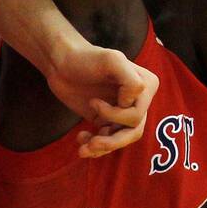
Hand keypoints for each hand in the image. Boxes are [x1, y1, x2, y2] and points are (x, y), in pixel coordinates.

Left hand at [45, 40, 157, 158]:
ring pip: (121, 140)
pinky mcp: (106, 120)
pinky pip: (108, 140)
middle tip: (92, 143)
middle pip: (133, 132)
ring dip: (102, 147)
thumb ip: (130, 80)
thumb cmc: (86, 58)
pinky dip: (94, 145)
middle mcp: (137, 101)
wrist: (61, 64)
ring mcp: (122, 111)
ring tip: (83, 149)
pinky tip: (81, 138)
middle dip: (112, 141)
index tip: (94, 101)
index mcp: (145, 86)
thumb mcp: (112, 60)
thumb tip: (132, 104)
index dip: (116, 115)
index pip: (137, 115)